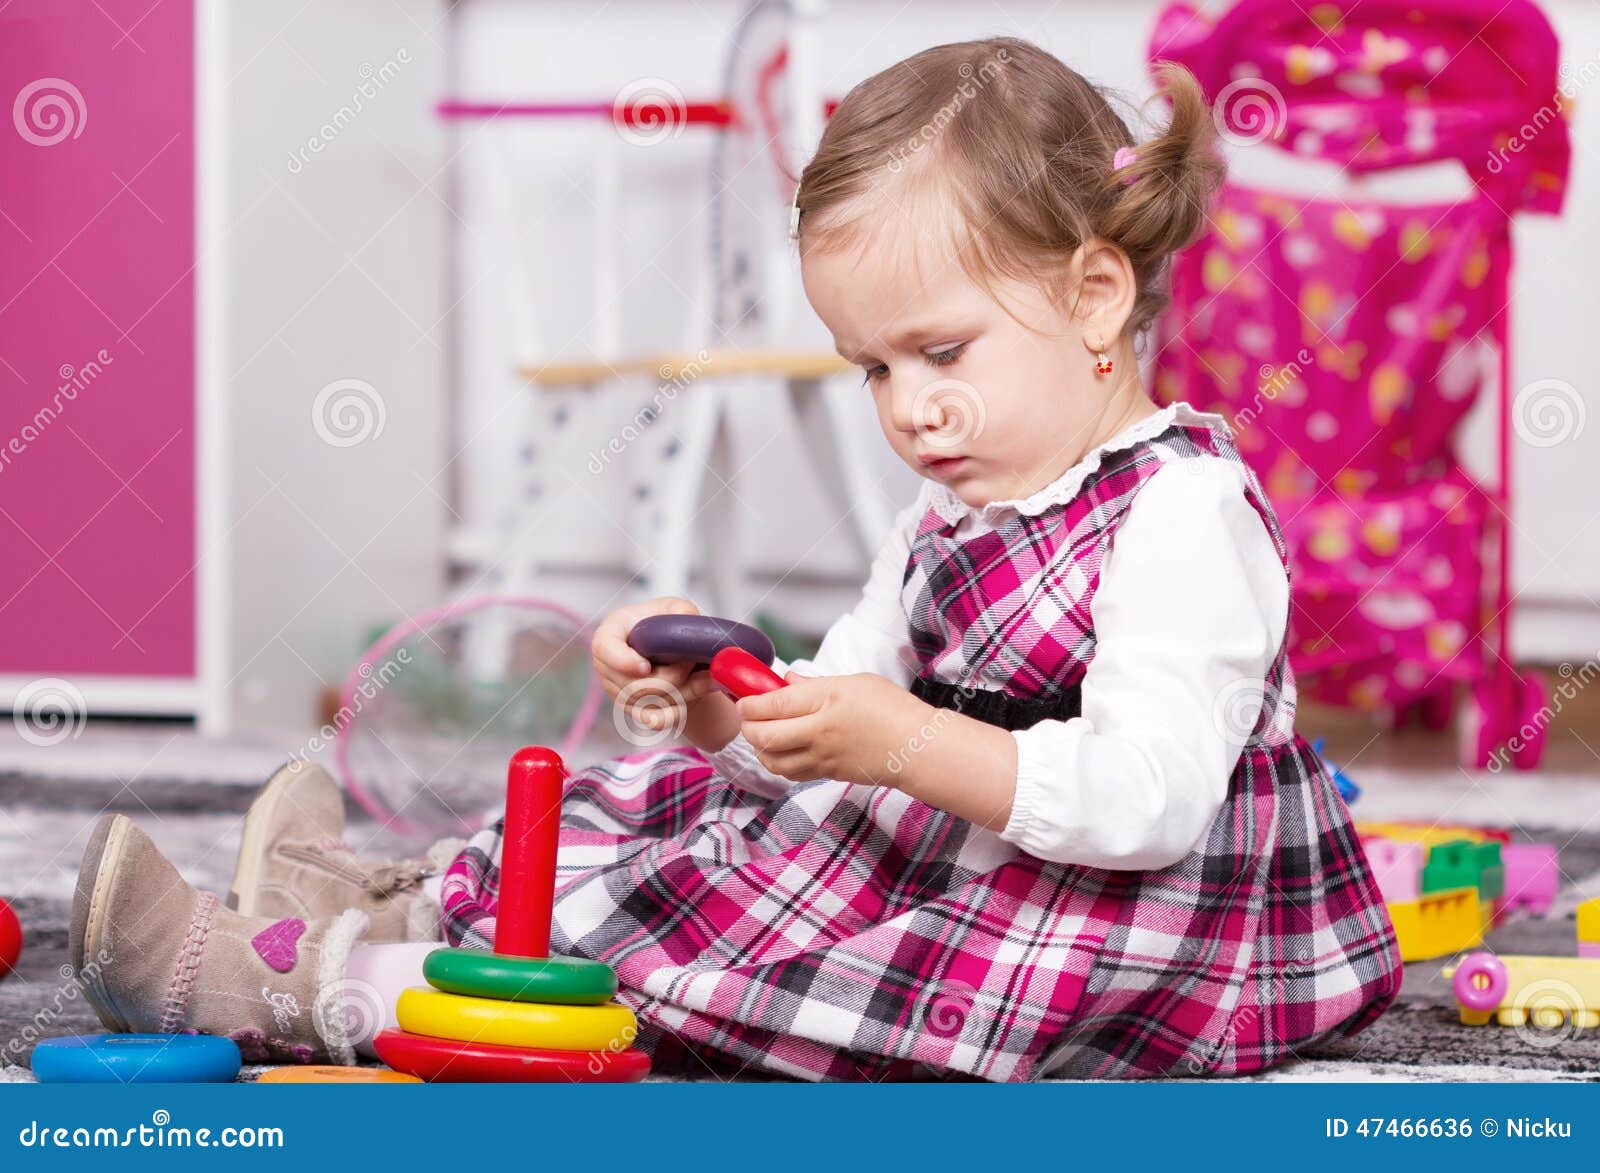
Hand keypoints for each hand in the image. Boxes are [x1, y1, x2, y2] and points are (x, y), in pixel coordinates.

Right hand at [590, 597, 731, 745]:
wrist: (674, 651)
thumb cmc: (667, 625)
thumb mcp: (676, 608)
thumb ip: (682, 611)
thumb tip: (686, 623)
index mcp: (611, 633)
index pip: (604, 649)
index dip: (623, 661)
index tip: (646, 666)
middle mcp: (607, 665)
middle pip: (633, 686)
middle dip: (671, 677)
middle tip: (692, 662)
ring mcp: (618, 691)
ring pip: (649, 704)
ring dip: (683, 692)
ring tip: (702, 675)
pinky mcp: (634, 711)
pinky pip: (656, 720)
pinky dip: (679, 711)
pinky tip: (695, 694)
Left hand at [735, 671, 930, 786]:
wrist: (917, 748)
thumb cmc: (892, 709)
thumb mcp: (854, 682)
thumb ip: (814, 685)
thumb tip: (785, 682)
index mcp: (827, 700)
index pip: (774, 704)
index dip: (749, 703)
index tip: (742, 699)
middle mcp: (820, 732)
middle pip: (765, 736)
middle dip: (747, 727)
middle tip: (746, 717)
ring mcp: (823, 757)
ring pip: (773, 761)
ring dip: (759, 748)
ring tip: (761, 735)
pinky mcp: (827, 774)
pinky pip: (791, 773)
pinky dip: (778, 763)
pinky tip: (780, 751)